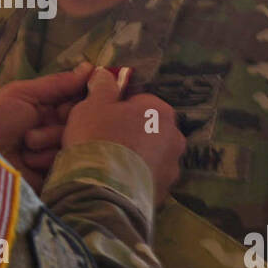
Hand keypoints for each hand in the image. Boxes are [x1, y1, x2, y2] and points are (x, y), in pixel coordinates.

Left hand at [0, 62, 93, 190]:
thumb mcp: (22, 93)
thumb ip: (57, 83)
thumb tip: (89, 67)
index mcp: (47, 107)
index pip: (79, 99)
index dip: (80, 98)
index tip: (70, 99)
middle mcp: (55, 129)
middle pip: (81, 120)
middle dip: (63, 120)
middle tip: (45, 121)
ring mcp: (55, 152)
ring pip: (75, 141)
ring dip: (50, 140)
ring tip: (27, 143)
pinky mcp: (54, 174)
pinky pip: (67, 163)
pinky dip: (48, 159)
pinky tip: (29, 159)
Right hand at [64, 67, 184, 206]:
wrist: (101, 190)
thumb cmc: (98, 138)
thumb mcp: (93, 104)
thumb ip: (103, 86)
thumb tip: (106, 73)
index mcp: (160, 111)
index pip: (141, 102)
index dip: (119, 109)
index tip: (102, 120)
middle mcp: (175, 138)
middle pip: (149, 130)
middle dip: (131, 134)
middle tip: (104, 143)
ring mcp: (172, 169)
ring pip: (150, 157)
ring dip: (135, 159)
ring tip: (109, 167)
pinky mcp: (163, 193)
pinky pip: (147, 180)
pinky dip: (134, 180)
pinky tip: (114, 183)